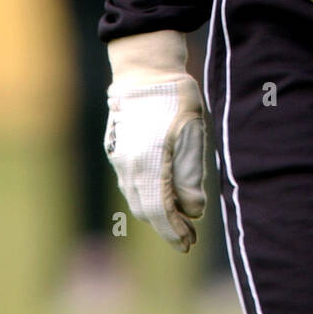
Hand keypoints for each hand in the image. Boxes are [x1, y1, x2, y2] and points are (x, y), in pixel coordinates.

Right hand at [104, 30, 205, 251]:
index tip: (189, 243)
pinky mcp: (118, 149)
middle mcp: (128, 167)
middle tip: (187, 238)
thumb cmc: (175, 99)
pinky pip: (131, 184)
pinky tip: (160, 196)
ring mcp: (120, 158)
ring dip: (155, 213)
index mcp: (148, 165)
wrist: (145, 70)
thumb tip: (194, 210)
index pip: (160, 211)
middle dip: (166, 227)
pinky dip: (145, 197)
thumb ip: (191, 174)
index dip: (175, 230)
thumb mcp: (192, 133)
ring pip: (136, 197)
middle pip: (146, 209)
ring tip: (177, 222)